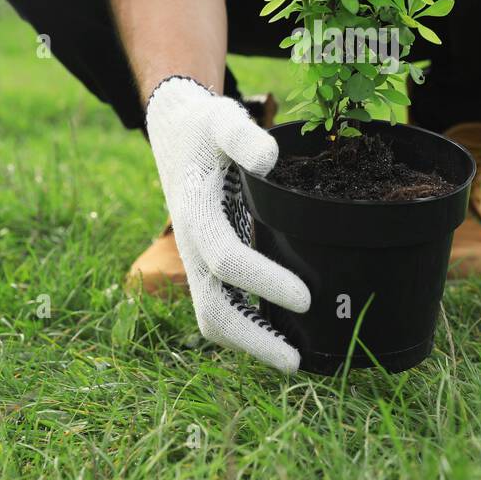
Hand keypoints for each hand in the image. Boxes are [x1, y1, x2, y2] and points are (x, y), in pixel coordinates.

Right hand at [144, 76, 309, 371]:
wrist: (176, 132)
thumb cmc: (206, 127)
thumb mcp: (222, 118)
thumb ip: (243, 135)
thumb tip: (268, 160)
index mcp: (196, 212)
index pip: (226, 258)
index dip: (263, 282)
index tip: (304, 297)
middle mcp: (193, 245)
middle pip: (212, 309)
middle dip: (253, 339)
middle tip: (297, 361)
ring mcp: (197, 259)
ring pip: (213, 316)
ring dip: (249, 342)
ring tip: (294, 358)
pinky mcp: (207, 263)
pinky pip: (220, 305)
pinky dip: (247, 327)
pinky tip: (281, 335)